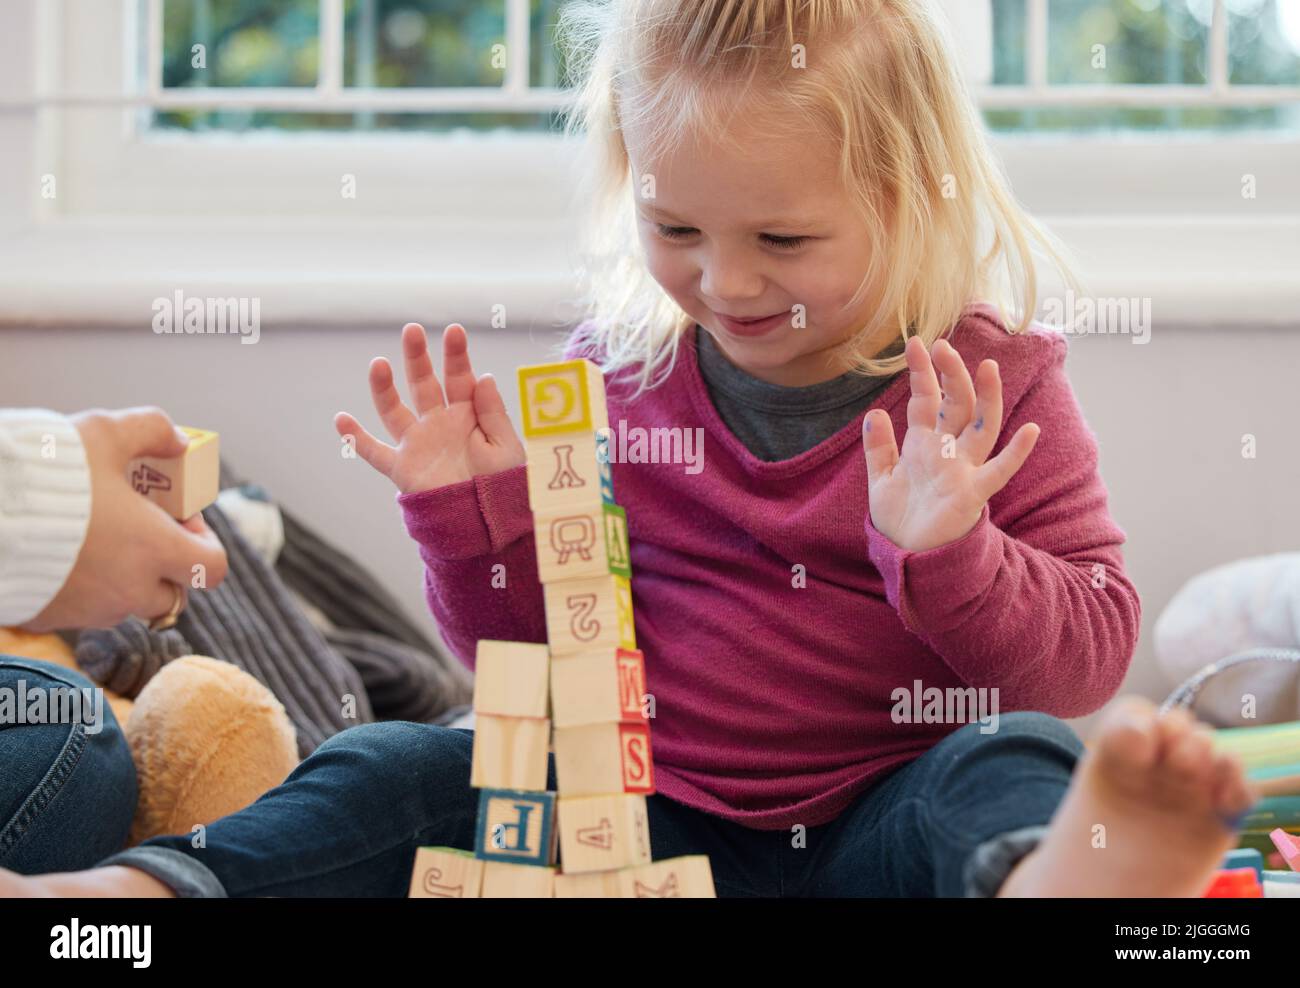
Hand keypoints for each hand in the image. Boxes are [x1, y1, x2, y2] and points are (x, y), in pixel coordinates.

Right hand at [23, 407, 229, 631]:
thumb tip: (178, 441)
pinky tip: (59, 552)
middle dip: (164, 566)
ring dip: (122, 578)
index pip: (211, 568)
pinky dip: (81, 588)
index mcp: (154, 549)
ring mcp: (89, 611)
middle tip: (139, 530)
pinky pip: (80, 610)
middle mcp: (128, 589)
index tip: (181, 520)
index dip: (205, 543)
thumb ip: (151, 430)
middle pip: (171, 594)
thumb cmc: (46, 472)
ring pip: (124, 603)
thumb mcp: (103, 433)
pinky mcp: (50, 619)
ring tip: (95, 537)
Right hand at [335, 322, 525, 494]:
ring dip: (384, 388)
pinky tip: (340, 420)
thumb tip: (483, 377)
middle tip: (411, 331)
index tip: (454, 331)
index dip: (456, 355)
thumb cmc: (503, 487)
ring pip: (395, 410)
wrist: (488, 525)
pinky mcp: (403, 467)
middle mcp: (440, 423)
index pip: (460, 378)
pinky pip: (374, 452)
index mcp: (468, 415)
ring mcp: (419, 443)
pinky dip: (355, 439)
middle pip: (425, 384)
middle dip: (418, 358)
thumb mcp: (507, 448)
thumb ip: (494, 414)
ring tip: (377, 364)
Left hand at [862, 336, 1039, 552]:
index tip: (915, 343)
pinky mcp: (973, 494)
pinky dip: (1016, 453)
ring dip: (986, 398)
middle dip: (951, 375)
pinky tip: (1030, 430)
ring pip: (981, 427)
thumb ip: (878, 447)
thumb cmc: (899, 518)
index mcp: (924, 444)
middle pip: (955, 405)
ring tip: (988, 367)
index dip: (922, 373)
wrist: (907, 556)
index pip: (926, 400)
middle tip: (943, 345)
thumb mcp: (881, 479)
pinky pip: (999, 471)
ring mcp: (964, 470)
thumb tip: (873, 413)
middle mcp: (948, 451)